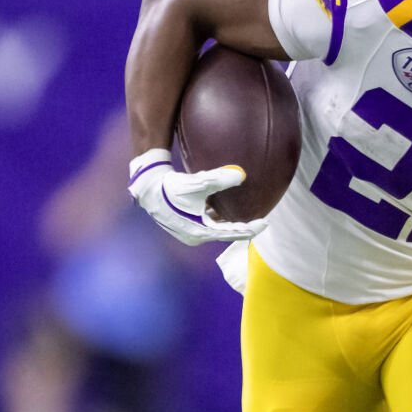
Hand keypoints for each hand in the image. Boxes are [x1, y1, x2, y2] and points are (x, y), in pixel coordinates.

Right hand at [128, 148, 268, 245]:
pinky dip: (216, 216)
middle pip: (225, 233)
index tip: (265, 222)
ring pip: (216, 228)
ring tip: (244, 212)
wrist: (146, 187)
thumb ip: (219, 179)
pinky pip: (207, 223)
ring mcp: (190, 232)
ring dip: (227, 220)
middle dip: (241, 226)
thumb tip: (241, 175)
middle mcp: (196, 236)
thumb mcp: (197, 183)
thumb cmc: (170, 187)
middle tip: (259, 219)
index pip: (232, 233)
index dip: (250, 229)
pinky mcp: (185, 225)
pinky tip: (222, 206)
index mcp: (200, 232)